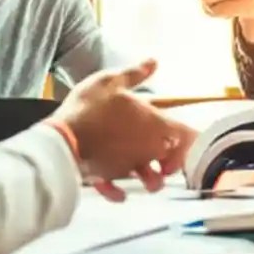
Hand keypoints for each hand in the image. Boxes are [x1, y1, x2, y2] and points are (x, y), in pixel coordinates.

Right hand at [52, 59, 196, 201]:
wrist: (64, 135)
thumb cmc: (90, 106)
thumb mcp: (111, 80)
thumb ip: (135, 73)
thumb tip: (153, 62)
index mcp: (153, 124)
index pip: (186, 135)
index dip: (189, 139)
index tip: (182, 138)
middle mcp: (146, 148)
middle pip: (171, 162)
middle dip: (171, 162)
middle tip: (165, 159)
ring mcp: (128, 165)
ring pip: (149, 180)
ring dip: (150, 180)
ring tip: (146, 176)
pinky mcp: (108, 177)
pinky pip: (118, 190)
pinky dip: (120, 191)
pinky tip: (119, 191)